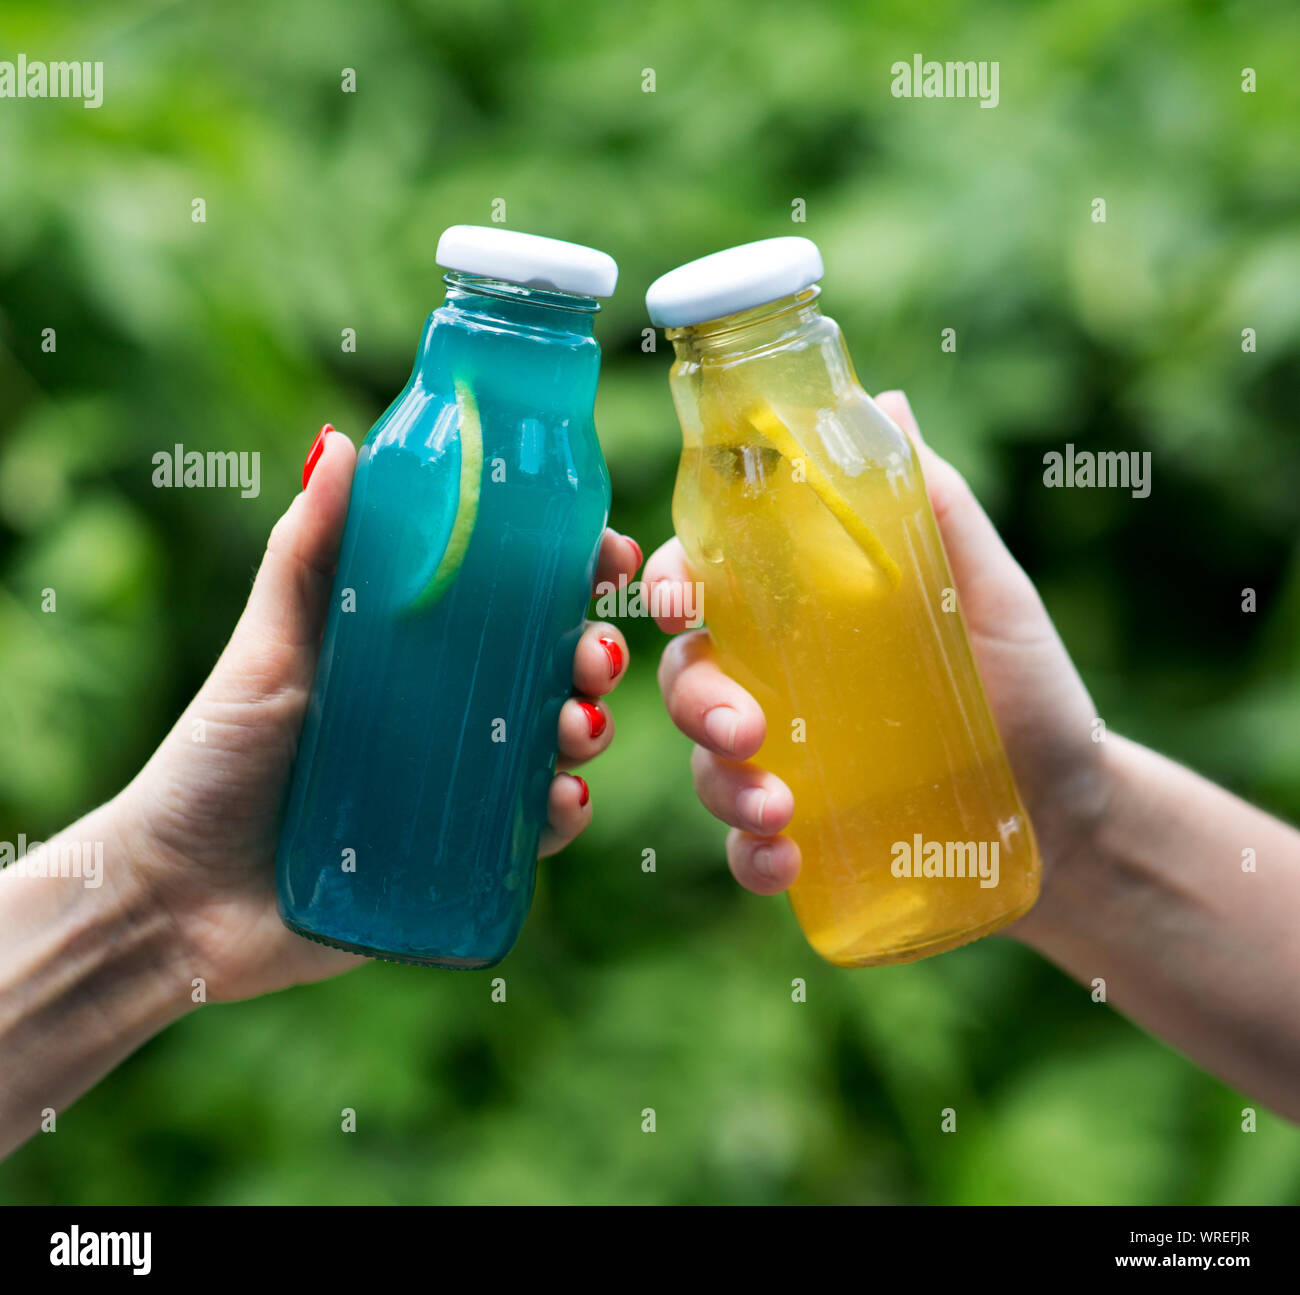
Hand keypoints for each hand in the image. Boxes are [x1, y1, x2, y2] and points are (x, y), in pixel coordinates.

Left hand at [110, 427, 640, 1000]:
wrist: (179, 899)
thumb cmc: (212, 760)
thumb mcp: (267, 647)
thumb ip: (308, 552)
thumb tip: (339, 441)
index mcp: (413, 649)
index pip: (511, 596)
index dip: (568, 571)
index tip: (604, 554)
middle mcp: (448, 710)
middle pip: (549, 667)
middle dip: (591, 652)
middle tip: (594, 655)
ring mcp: (460, 783)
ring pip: (556, 743)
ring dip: (588, 725)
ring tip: (578, 727)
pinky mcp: (463, 855)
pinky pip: (534, 829)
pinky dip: (563, 810)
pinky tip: (561, 797)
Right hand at [646, 389, 1108, 938]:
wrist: (1073, 811)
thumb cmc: (1030, 689)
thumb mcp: (990, 595)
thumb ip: (937, 508)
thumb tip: (889, 405)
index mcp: (806, 616)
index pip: (711, 585)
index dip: (674, 583)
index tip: (678, 600)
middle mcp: (781, 685)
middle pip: (690, 676)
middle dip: (695, 700)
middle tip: (744, 729)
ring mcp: (787, 765)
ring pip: (708, 765)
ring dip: (721, 786)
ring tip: (777, 813)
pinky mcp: (805, 839)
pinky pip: (746, 848)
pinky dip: (749, 857)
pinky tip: (782, 863)